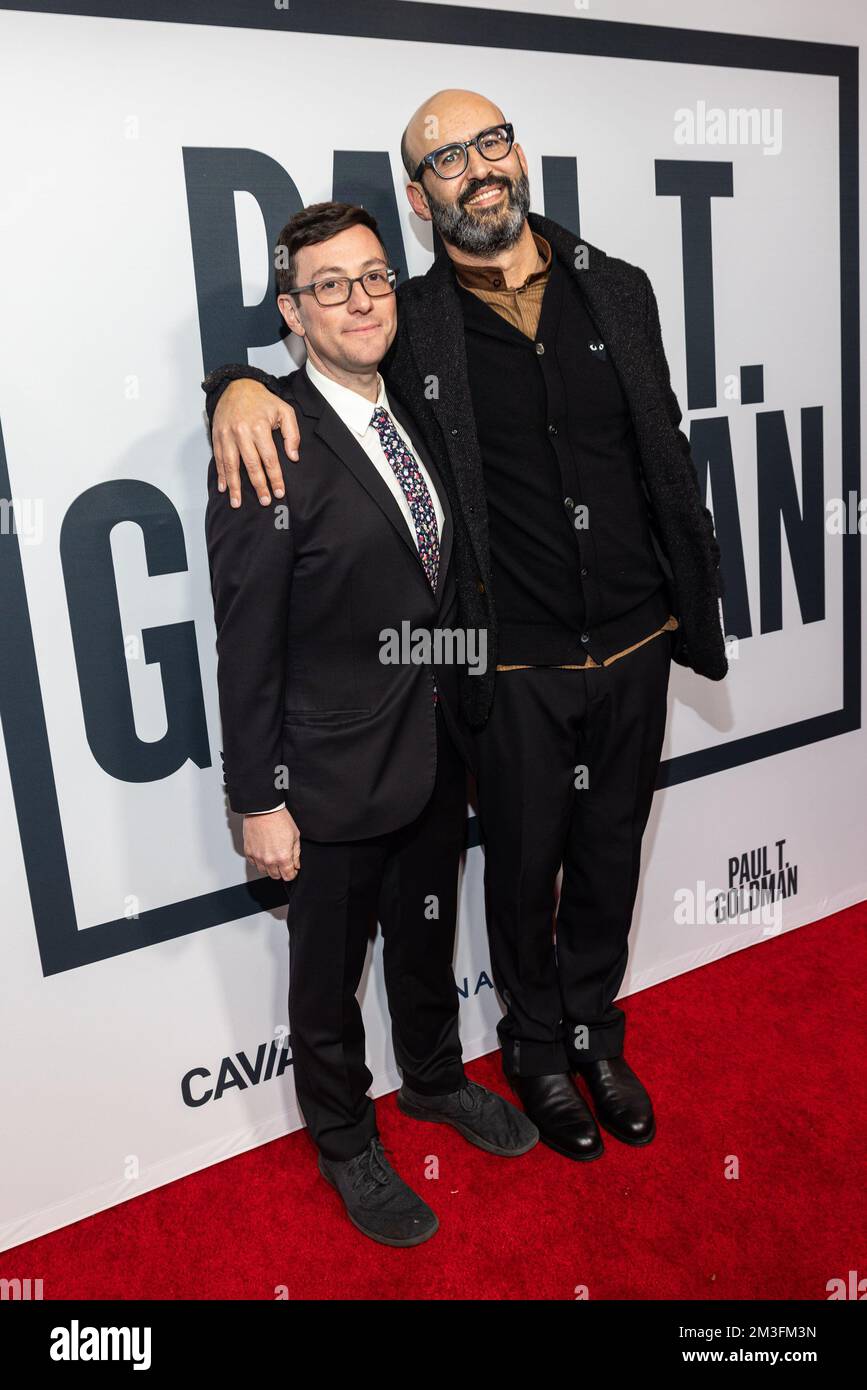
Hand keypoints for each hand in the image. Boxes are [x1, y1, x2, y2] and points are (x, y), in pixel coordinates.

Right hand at [213, 379, 300, 506]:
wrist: (237, 386)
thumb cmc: (263, 401)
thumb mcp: (285, 411)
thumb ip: (292, 434)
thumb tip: (293, 457)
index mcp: (260, 427)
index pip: (269, 459)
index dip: (275, 478)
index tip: (279, 492)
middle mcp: (242, 432)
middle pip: (251, 465)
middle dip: (258, 486)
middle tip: (264, 502)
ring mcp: (227, 435)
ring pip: (231, 465)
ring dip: (235, 486)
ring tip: (237, 503)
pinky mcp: (217, 436)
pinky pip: (219, 459)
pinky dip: (221, 475)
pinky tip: (224, 488)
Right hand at [243, 807, 300, 879]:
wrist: (264, 810)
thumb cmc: (279, 819)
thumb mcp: (295, 836)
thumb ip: (296, 854)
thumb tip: (296, 865)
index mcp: (283, 857)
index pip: (288, 876)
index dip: (292, 874)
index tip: (292, 870)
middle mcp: (269, 860)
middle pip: (276, 876)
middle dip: (281, 871)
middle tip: (283, 863)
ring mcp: (257, 857)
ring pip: (264, 871)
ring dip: (269, 867)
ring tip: (273, 856)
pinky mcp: (249, 852)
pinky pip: (254, 863)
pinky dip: (259, 861)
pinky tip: (263, 852)